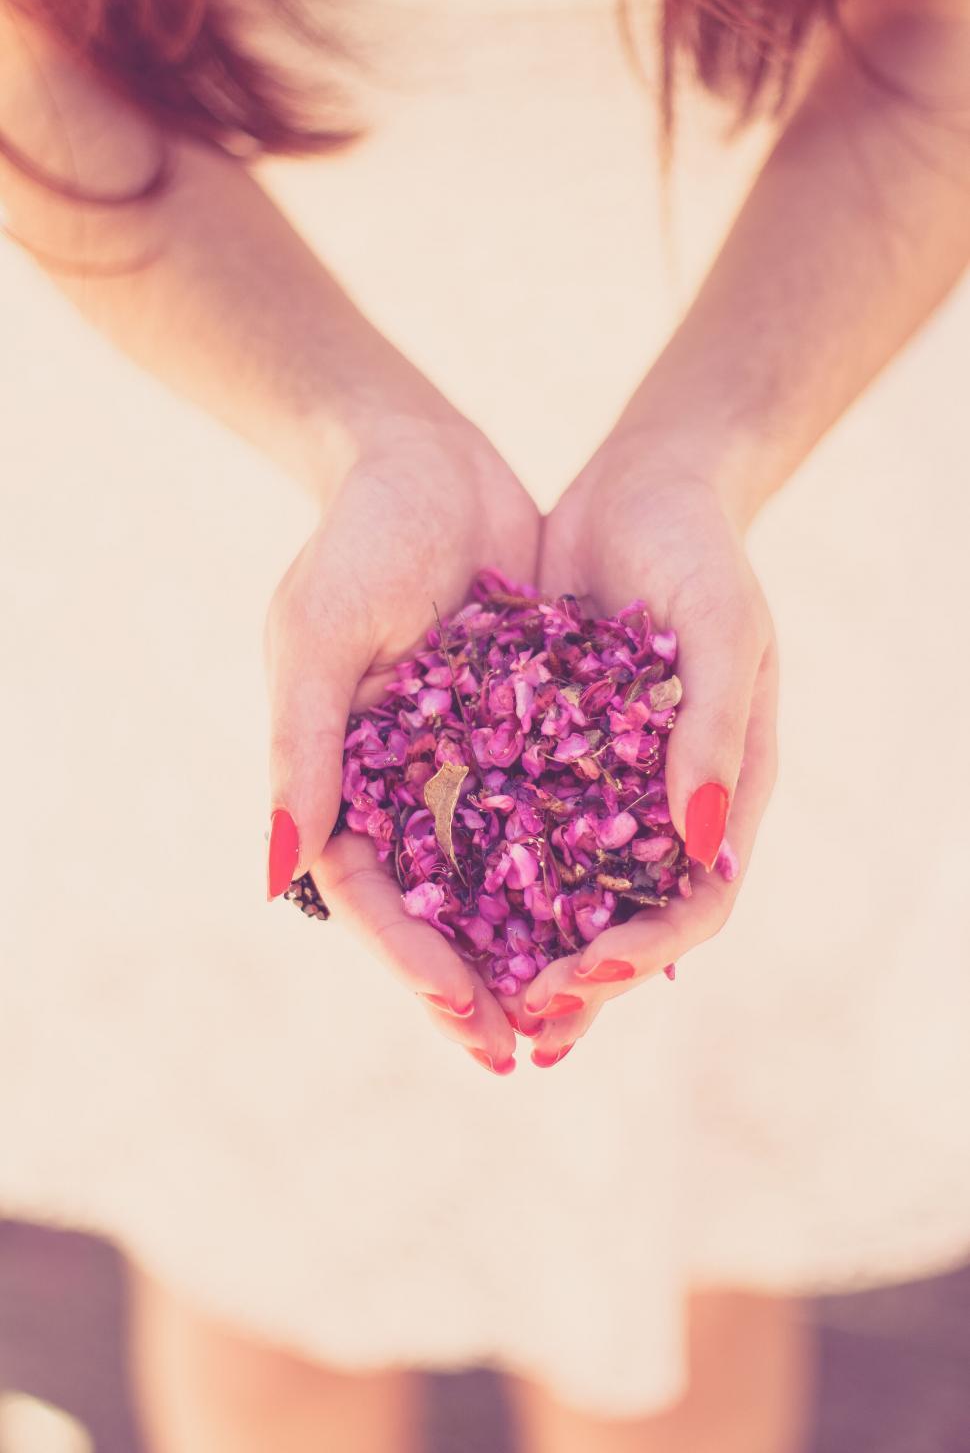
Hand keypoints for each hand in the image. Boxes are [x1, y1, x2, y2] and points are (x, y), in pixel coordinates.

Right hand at [264, 409, 539, 1074]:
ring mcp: (460, 759)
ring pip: (495, 872)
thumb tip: (273, 878)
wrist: (424, 458)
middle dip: (470, 978)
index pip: (370, 893)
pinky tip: (619, 909)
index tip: (463, 1017)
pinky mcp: (518, 727)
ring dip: (525, 941)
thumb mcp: (320, 639)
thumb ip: (299, 756)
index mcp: (338, 778)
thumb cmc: (358, 539)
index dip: (410, 960)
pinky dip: (573, 863)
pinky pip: (548, 809)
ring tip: (571, 1011)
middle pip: (434, 903)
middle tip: (519, 1050)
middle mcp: (398, 782)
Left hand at [504, 436, 778, 1065]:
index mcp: (721, 793)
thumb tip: (703, 847)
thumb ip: (718, 728)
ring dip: (518, 951)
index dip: (642, 952)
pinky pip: (506, 825)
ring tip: (459, 1004)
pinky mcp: (538, 753)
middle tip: (509, 1028)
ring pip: (558, 890)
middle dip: (572, 982)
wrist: (640, 488)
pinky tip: (421, 904)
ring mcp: (597, 784)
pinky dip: (474, 872)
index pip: (696, 904)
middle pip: (623, 921)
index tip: (577, 977)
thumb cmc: (702, 551)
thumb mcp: (724, 627)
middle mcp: (659, 806)